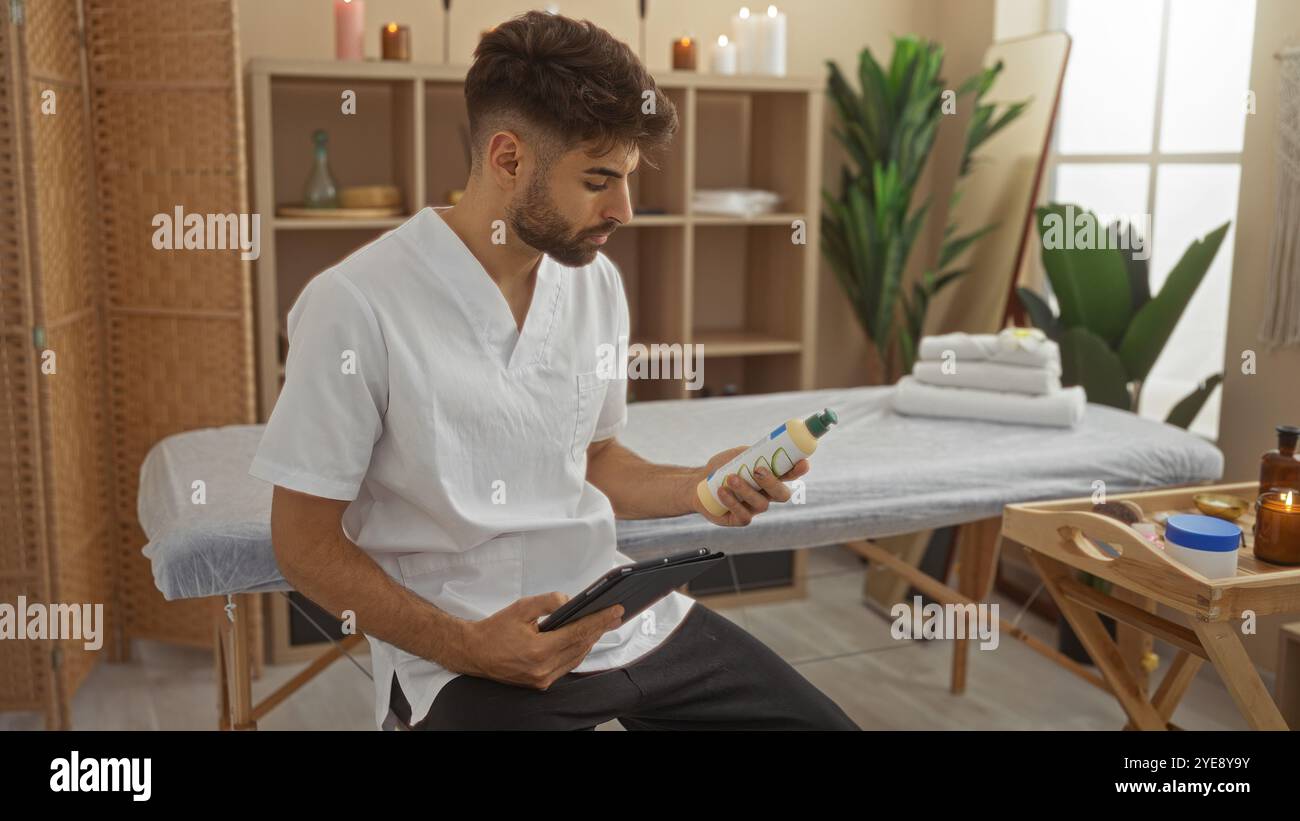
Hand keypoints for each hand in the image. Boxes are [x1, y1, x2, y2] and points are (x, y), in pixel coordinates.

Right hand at [450, 593, 622, 689]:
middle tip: (615, 614)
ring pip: (576, 658)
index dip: (599, 620)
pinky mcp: (540, 683)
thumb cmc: (495, 630)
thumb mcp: (521, 608)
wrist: (473, 652)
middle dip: (599, 629)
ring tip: (603, 624)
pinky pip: (566, 666)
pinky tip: (583, 639)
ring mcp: (542, 679)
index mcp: (539, 650)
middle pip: (581, 646)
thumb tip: (570, 602)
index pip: (578, 633)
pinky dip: (577, 651)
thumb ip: (548, 602)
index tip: (615, 610)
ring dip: (590, 641)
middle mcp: (543, 669)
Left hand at [689, 445, 810, 526]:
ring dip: (746, 490)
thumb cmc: (722, 467)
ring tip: (730, 478)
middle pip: (781, 494)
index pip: (790, 475)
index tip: (802, 463)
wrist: (698, 482)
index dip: (798, 471)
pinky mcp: (739, 519)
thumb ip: (753, 452)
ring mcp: (753, 508)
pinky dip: (732, 502)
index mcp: (770, 477)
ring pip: (761, 505)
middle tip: (758, 470)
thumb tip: (766, 448)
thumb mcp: (738, 455)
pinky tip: (722, 491)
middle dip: (772, 482)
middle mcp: (766, 495)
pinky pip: (743, 515)